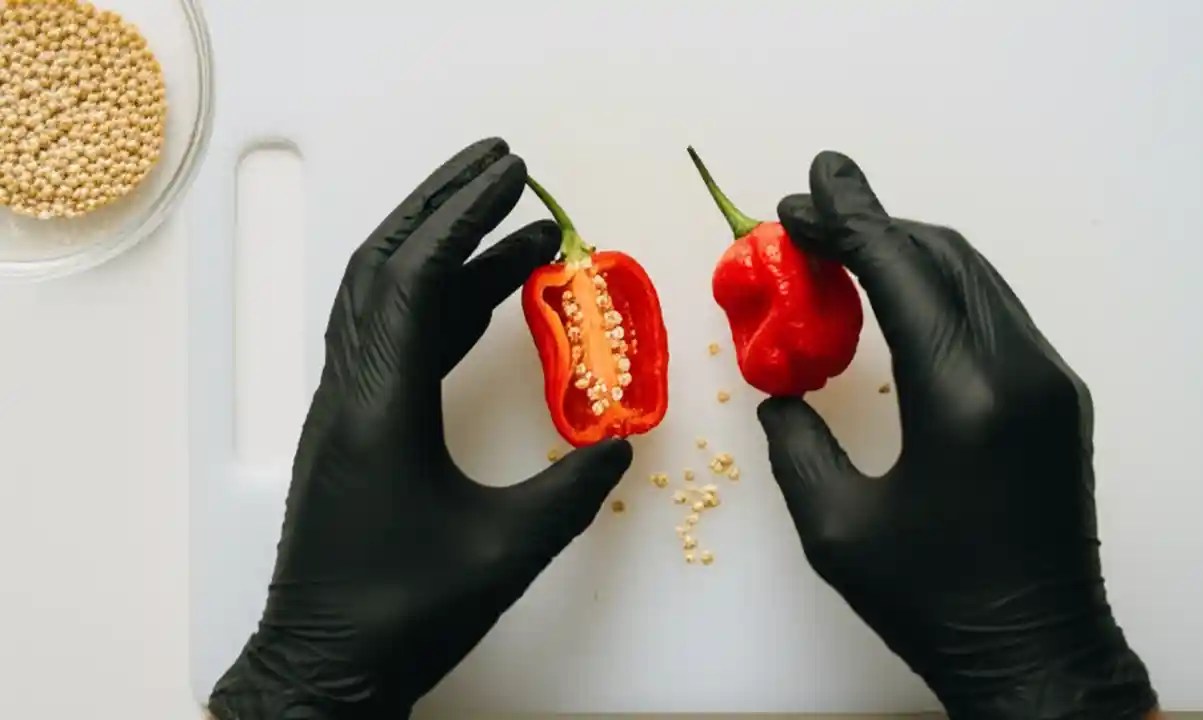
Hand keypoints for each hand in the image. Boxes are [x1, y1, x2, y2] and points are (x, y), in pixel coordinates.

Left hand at [207, 138, 632, 719]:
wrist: (323, 665)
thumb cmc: (398, 615)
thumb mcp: (503, 551)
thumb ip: (572, 491)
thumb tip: (620, 445)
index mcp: (377, 406)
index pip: (412, 279)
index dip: (461, 216)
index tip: (510, 174)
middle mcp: (352, 390)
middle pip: (387, 266)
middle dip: (445, 205)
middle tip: (504, 166)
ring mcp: (349, 406)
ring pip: (390, 300)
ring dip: (446, 253)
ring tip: (518, 228)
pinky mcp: (358, 426)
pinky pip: (399, 339)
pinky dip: (444, 305)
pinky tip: (490, 300)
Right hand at [759, 152, 1157, 718]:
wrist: (1038, 652)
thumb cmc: (932, 602)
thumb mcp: (836, 530)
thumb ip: (795, 445)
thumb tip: (780, 394)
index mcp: (961, 399)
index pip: (901, 272)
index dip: (847, 220)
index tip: (806, 186)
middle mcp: (1018, 372)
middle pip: (944, 257)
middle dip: (872, 222)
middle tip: (808, 213)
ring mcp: (1049, 382)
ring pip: (975, 277)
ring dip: (908, 250)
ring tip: (842, 245)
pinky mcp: (1059, 399)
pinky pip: (994, 313)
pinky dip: (940, 288)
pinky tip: (898, 298)